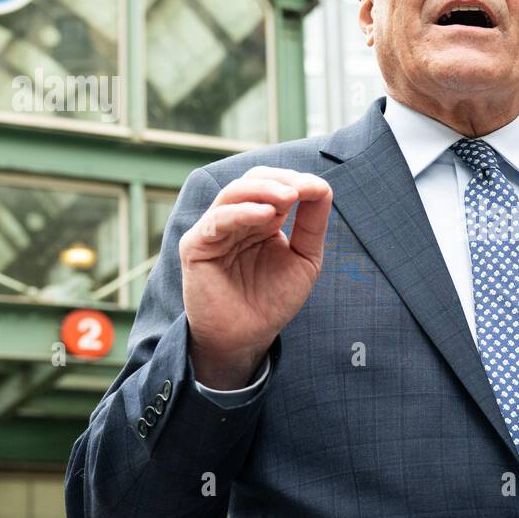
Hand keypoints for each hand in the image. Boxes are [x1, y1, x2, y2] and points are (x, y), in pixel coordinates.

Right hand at [181, 167, 332, 388]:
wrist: (248, 337)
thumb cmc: (272, 300)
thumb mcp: (304, 258)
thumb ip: (312, 224)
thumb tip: (322, 187)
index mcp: (261, 219)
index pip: (275, 185)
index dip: (298, 182)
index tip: (320, 189)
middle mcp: (236, 219)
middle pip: (253, 180)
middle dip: (281, 180)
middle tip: (305, 189)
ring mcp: (214, 230)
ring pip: (233, 193)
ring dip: (264, 190)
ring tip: (289, 196)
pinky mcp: (196, 245)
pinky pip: (217, 220)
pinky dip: (242, 212)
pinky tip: (266, 214)